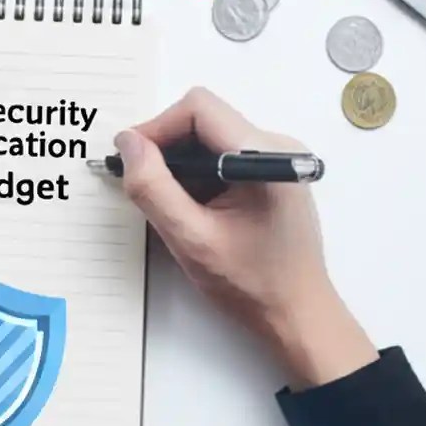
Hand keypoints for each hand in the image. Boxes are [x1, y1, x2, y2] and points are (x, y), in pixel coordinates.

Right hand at [117, 88, 377, 389]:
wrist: (298, 316)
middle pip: (203, 120)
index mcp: (264, 156)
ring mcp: (276, 158)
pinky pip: (222, 155)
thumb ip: (153, 187)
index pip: (198, 109)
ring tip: (172, 208)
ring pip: (209, 138)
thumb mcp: (191, 239)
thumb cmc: (251, 284)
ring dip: (181, 165)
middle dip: (166, 149)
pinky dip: (198, 175)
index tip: (132, 163)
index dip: (157, 129)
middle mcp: (275, 145)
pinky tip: (194, 211)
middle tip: (145, 189)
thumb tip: (127, 142)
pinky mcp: (271, 173)